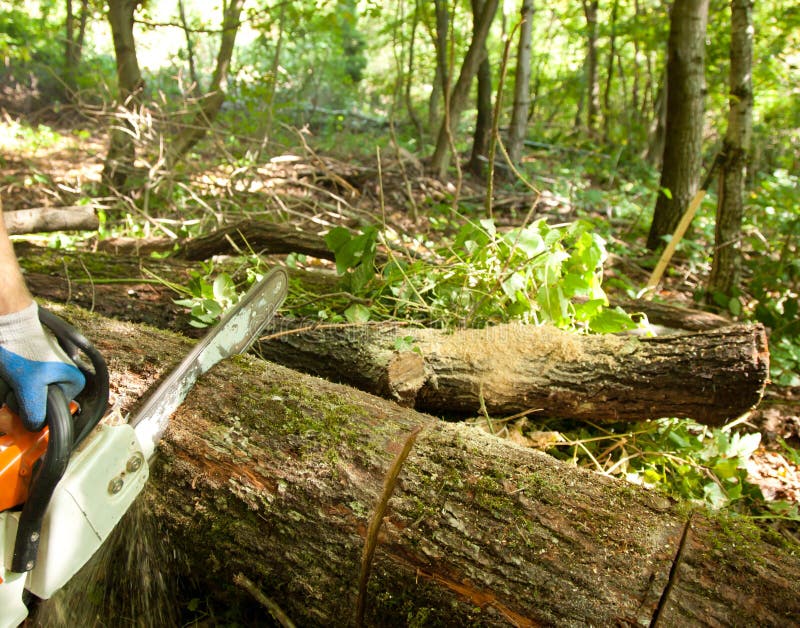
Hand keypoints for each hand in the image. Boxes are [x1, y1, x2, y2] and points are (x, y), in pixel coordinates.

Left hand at [0, 302, 84, 430]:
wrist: (9, 325)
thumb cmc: (23, 352)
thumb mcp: (29, 387)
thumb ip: (35, 412)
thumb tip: (34, 426)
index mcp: (74, 382)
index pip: (56, 412)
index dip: (38, 411)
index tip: (27, 401)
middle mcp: (65, 377)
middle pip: (42, 404)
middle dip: (26, 402)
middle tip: (17, 390)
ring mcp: (49, 371)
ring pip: (31, 395)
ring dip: (17, 394)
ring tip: (12, 379)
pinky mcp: (35, 367)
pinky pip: (25, 385)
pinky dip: (14, 385)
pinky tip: (10, 376)